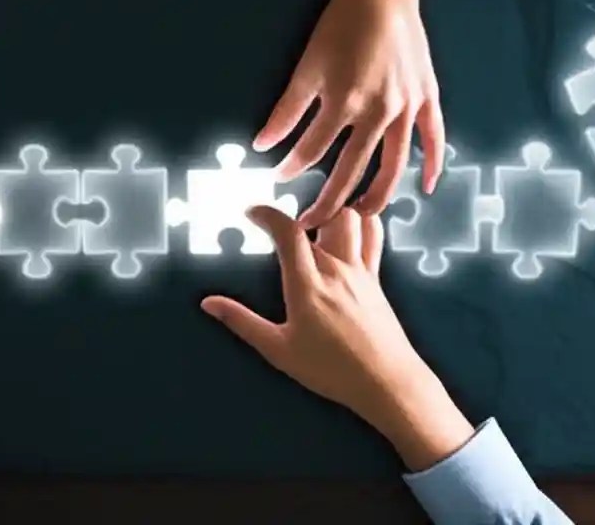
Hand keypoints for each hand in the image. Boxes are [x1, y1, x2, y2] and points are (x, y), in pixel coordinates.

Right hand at [201, 206, 472, 470]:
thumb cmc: (330, 370)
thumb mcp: (278, 350)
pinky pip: (372, 237)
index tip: (252, 212)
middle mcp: (336, 269)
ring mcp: (360, 271)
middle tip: (283, 229)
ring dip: (332, 215)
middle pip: (321, 218)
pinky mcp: (376, 279)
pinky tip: (349, 234)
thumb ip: (242, 322)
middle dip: (297, 215)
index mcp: (307, 284)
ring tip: (316, 227)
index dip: (267, 214)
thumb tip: (207, 303)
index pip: (288, 232)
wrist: (387, 382)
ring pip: (351, 220)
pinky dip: (360, 225)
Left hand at [253, 0, 444, 228]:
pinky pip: (433, 139)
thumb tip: (262, 145)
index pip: (312, 151)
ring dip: (378, 194)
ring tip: (361, 214)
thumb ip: (286, 111)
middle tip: (314, 223)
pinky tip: (425, 188)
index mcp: (344, 104)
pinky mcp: (427, 98)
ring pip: (393, 164)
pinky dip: (433, 165)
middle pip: (351, 169)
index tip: (278, 181)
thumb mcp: (306, 68)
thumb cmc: (340, 27)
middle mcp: (378, 113)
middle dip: (330, 201)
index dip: (291, 169)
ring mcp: (407, 108)